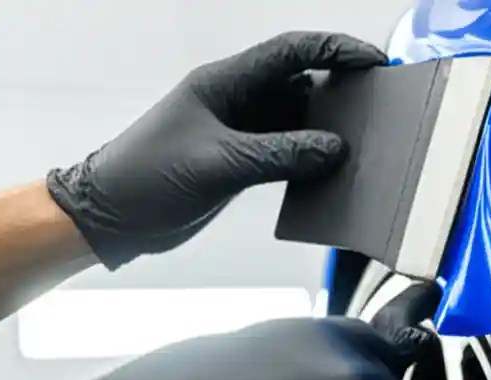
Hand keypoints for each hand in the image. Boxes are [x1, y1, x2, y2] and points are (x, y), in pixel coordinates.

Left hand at [47, 31, 385, 268]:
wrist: (110, 217)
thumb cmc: (147, 178)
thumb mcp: (219, 165)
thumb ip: (281, 155)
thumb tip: (336, 150)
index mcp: (224, 83)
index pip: (290, 52)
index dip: (334, 50)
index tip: (374, 61)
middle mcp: (236, 100)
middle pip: (301, 83)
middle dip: (341, 90)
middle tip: (380, 105)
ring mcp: (240, 131)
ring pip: (298, 121)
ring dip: (329, 131)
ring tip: (366, 142)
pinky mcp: (242, 161)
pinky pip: (289, 152)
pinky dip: (312, 160)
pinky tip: (335, 173)